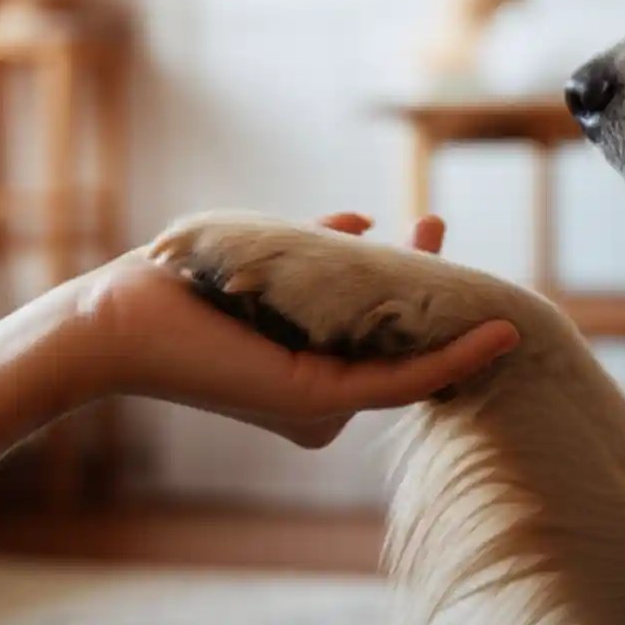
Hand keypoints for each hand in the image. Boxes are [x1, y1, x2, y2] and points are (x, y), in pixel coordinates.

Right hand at [57, 214, 519, 446]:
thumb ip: (380, 376)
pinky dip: (334, 246)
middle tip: (446, 234)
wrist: (116, 328)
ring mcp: (283, 330)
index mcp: (323, 402)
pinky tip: (360, 222)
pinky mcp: (257, 295)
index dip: (461, 347)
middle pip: (384, 326)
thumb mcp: (309, 388)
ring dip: (386, 262)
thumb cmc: (205, 364)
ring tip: (425, 223)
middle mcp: (309, 368)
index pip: (408, 372)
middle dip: (423, 283)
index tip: (509, 324)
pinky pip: (309, 271)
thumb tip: (447, 355)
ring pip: (352, 295)